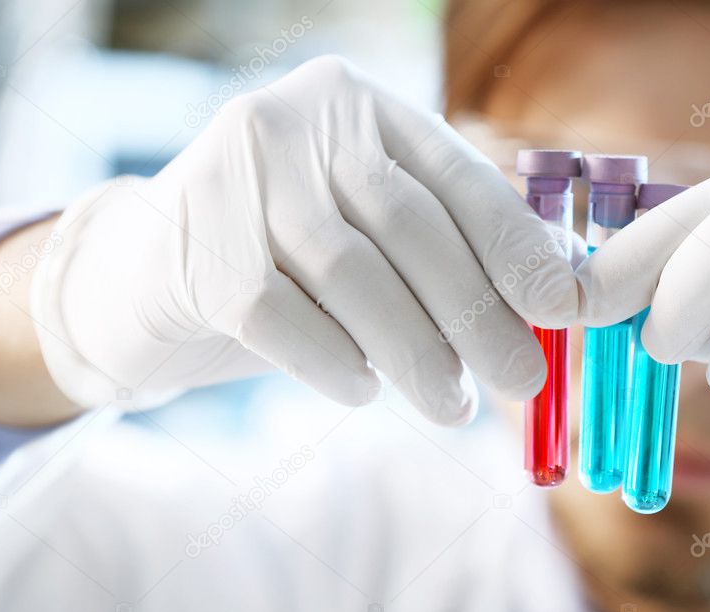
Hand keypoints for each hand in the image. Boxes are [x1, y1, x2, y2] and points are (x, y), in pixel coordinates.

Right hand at [31, 56, 576, 425]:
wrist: (145, 275)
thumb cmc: (283, 260)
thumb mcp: (365, 232)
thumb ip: (445, 249)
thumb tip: (552, 298)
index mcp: (359, 108)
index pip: (457, 175)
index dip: (517, 248)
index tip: (564, 312)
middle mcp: (298, 121)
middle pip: (409, 226)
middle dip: (476, 314)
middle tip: (520, 380)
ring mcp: (236, 175)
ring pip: (351, 274)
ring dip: (415, 352)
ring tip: (450, 406)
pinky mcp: (193, 244)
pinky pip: (281, 317)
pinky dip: (332, 362)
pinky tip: (361, 391)